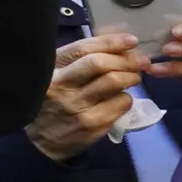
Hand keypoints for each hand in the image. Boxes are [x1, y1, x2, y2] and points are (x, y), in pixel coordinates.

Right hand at [28, 34, 145, 161]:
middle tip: (140, 62)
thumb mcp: (58, 76)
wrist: (41, 141)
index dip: (111, 42)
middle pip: (99, 64)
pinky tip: (122, 99)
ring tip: (134, 77)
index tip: (131, 40)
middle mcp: (60, 85)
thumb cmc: (54, 101)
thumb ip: (80, 60)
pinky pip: (121, 104)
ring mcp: (76, 106)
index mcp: (51, 68)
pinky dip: (128, 98)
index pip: (83, 49)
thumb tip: (119, 46)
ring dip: (131, 76)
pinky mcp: (91, 124)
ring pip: (114, 82)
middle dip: (125, 60)